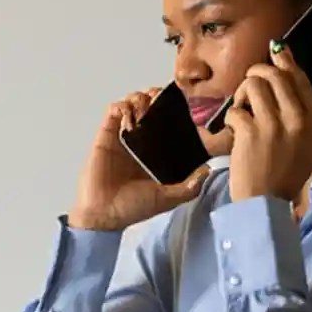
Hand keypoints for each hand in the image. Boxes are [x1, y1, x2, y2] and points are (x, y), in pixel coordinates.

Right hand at [68, 88, 210, 230]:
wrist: (104, 214)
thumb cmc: (132, 208)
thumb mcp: (167, 199)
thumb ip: (189, 187)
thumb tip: (208, 169)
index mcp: (155, 152)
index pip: (167, 122)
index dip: (174, 110)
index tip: (183, 106)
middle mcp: (140, 141)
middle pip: (149, 106)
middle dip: (156, 96)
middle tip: (161, 101)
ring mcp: (122, 136)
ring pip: (131, 104)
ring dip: (140, 98)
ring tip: (145, 108)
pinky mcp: (105, 135)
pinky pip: (113, 111)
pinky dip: (122, 107)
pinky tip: (130, 118)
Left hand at [225, 40, 311, 202]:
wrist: (266, 202)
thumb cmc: (283, 172)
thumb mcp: (305, 140)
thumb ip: (299, 109)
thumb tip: (285, 70)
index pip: (300, 79)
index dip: (285, 62)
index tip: (275, 51)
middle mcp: (300, 119)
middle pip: (275, 75)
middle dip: (257, 74)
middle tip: (249, 85)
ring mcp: (275, 125)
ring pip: (253, 86)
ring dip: (242, 94)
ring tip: (241, 109)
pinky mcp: (250, 133)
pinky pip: (235, 110)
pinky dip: (230, 117)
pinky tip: (234, 130)